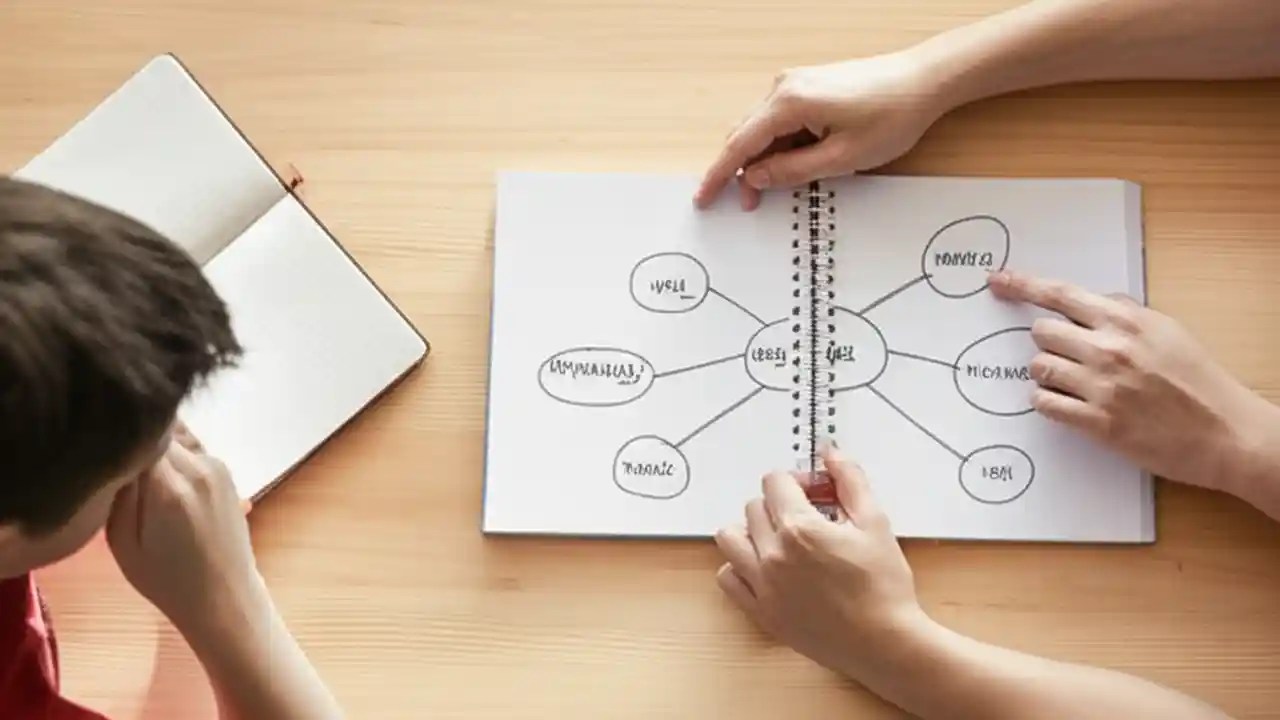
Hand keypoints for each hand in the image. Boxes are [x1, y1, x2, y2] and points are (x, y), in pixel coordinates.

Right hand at [107, 423, 263, 633]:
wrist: (223, 594)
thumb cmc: (165, 578)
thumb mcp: (122, 541)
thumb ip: (119, 490)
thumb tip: (116, 450)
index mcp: (168, 486)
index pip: (137, 433)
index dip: (117, 436)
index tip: (103, 448)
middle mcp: (197, 467)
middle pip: (158, 429)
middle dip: (135, 438)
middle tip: (118, 463)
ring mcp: (216, 465)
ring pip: (177, 433)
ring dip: (156, 443)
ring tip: (141, 474)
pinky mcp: (226, 470)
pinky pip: (192, 447)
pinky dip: (175, 453)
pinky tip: (165, 479)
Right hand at [694, 50, 949, 210]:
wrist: (924, 81)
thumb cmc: (891, 115)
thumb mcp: (841, 158)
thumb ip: (791, 171)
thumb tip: (755, 178)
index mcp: (789, 102)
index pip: (739, 145)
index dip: (719, 175)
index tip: (703, 197)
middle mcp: (785, 87)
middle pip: (747, 136)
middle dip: (743, 172)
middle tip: (748, 204)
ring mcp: (797, 84)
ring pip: (765, 130)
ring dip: (766, 160)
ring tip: (782, 188)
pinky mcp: (809, 87)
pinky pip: (783, 121)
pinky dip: (783, 146)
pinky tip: (800, 164)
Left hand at [713, 444, 927, 682]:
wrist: (885, 642)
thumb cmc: (884, 587)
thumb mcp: (875, 522)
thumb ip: (850, 480)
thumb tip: (831, 453)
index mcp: (799, 529)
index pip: (774, 481)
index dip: (796, 480)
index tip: (813, 492)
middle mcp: (773, 555)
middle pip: (754, 506)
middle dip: (779, 503)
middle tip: (807, 517)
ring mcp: (762, 586)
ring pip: (730, 538)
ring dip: (751, 530)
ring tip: (779, 539)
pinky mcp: (761, 612)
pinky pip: (728, 578)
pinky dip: (740, 566)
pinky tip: (766, 567)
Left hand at [988, 269, 1275, 492]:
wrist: (1226, 433)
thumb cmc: (1198, 380)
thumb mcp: (1167, 330)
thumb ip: (1123, 314)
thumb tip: (1087, 305)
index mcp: (1126, 321)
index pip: (1060, 294)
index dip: (1022, 285)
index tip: (997, 281)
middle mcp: (1110, 349)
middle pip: (1041, 332)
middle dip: (1049, 342)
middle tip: (1072, 356)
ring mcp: (1102, 387)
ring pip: (1038, 367)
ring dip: (1047, 373)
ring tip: (1074, 383)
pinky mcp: (1098, 423)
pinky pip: (1044, 403)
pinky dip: (1048, 402)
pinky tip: (1067, 404)